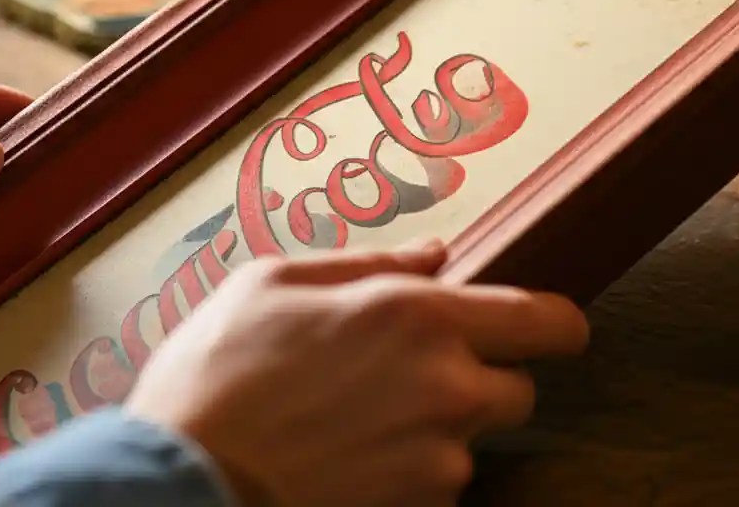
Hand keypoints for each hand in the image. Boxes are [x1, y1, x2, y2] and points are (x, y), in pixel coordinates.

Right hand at [125, 239, 589, 506]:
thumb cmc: (216, 372)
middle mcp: (446, 390)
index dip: (555, 325)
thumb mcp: (273, 282)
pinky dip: (405, 473)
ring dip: (434, 430)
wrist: (183, 479)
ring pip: (470, 442)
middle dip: (478, 382)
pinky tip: (345, 459)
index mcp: (418, 317)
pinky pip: (434, 486)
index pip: (548, 322)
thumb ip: (367, 262)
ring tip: (353, 421)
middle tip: (408, 378)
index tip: (542, 330)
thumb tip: (434, 254)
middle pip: (519, 391)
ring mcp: (436, 462)